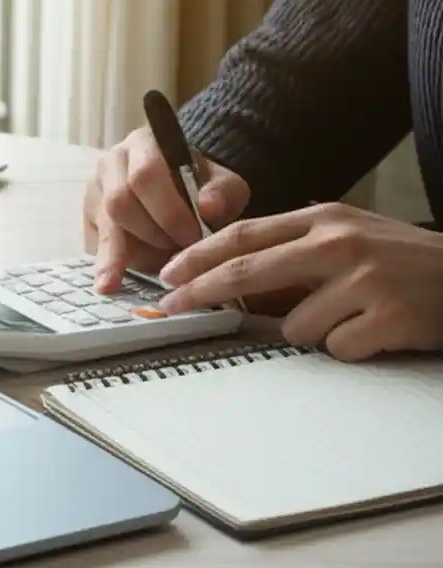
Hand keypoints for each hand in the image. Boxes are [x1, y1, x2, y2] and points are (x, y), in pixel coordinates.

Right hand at [84, 127, 250, 291]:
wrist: (179, 189)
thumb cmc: (200, 186)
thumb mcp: (223, 184)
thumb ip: (222, 193)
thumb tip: (208, 209)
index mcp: (144, 144)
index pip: (146, 174)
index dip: (168, 211)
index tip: (191, 238)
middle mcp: (111, 163)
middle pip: (119, 202)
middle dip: (150, 235)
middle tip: (176, 256)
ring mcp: (94, 191)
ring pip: (105, 226)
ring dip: (131, 254)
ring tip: (153, 273)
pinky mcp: (87, 219)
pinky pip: (94, 245)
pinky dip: (112, 264)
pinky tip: (119, 281)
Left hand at [159, 202, 442, 360]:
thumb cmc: (401, 261)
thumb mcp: (347, 235)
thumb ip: (293, 249)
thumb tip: (227, 277)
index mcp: (324, 219)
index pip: (243, 235)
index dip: (197, 256)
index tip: (165, 273)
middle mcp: (339, 243)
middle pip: (246, 272)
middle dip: (200, 292)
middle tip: (172, 308)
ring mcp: (365, 279)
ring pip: (294, 325)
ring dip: (313, 332)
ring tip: (351, 318)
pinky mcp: (389, 317)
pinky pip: (337, 348)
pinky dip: (350, 348)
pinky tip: (376, 333)